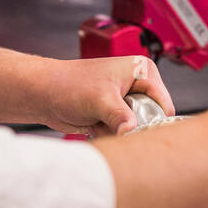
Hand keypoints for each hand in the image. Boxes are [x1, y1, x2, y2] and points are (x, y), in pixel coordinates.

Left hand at [44, 56, 174, 135]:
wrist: (43, 94)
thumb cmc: (68, 84)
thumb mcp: (100, 100)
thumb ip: (121, 117)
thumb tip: (133, 132)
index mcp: (142, 72)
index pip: (163, 104)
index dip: (152, 119)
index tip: (136, 129)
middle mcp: (137, 86)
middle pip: (151, 119)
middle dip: (131, 128)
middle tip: (113, 125)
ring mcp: (126, 102)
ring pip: (136, 129)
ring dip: (118, 132)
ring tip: (100, 121)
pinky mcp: (115, 116)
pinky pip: (122, 134)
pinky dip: (109, 134)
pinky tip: (95, 125)